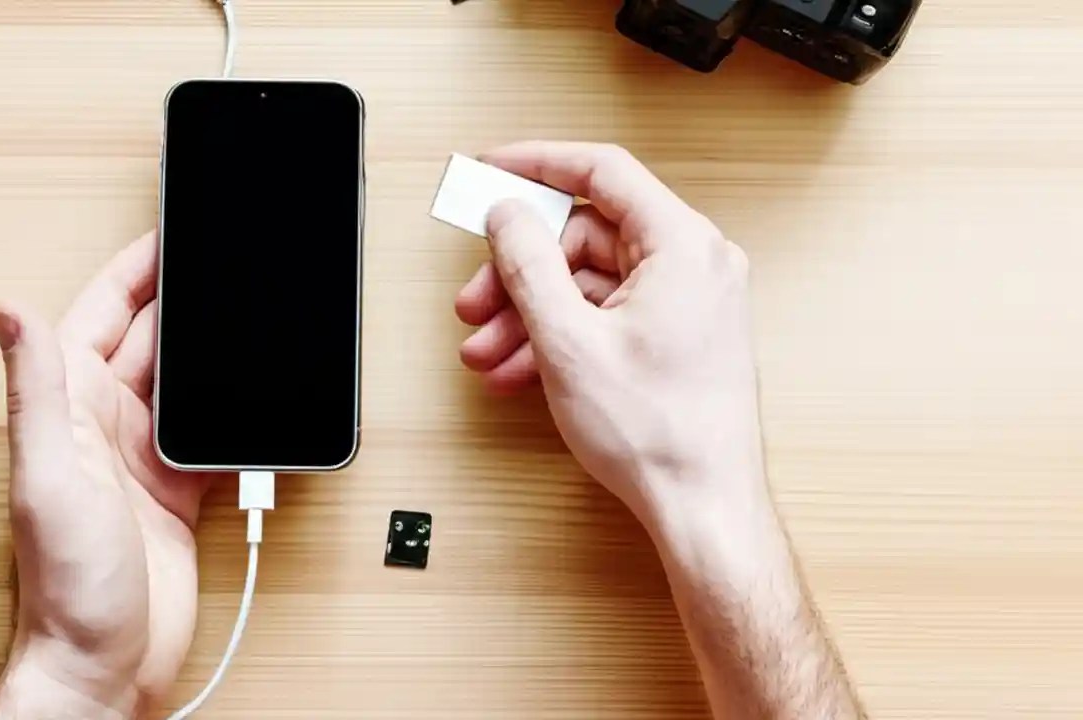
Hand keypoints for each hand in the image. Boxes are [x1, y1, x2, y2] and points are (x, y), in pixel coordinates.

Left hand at [0, 232, 212, 717]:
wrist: (105, 662)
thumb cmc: (67, 581)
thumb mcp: (49, 473)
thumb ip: (36, 389)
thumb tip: (7, 309)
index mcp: (69, 409)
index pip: (101, 317)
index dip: (134, 273)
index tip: (167, 236)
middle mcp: (105, 426)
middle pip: (153, 344)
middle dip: (186, 304)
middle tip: (226, 269)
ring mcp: (142, 458)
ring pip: (185, 387)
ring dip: (214, 359)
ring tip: (251, 324)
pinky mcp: (177, 491)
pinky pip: (211, 437)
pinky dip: (235, 419)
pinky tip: (256, 403)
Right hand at [454, 142, 763, 519]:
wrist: (702, 507)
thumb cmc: (659, 433)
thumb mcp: (568, 340)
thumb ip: (528, 264)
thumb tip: (507, 215)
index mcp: (682, 246)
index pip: (601, 172)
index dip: (537, 164)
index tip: (492, 169)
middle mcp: (693, 264)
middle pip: (586, 237)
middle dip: (519, 271)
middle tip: (475, 299)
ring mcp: (688, 302)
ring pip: (589, 282)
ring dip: (531, 313)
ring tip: (489, 351)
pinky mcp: (677, 336)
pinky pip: (607, 315)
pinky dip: (561, 335)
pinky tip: (520, 367)